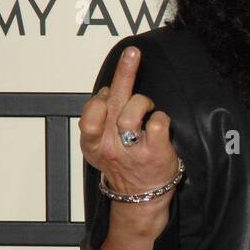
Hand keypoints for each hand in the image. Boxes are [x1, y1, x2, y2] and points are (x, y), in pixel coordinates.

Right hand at [79, 46, 179, 196]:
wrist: (141, 196)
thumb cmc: (123, 164)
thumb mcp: (102, 145)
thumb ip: (102, 118)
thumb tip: (109, 89)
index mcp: (93, 144)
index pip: (88, 116)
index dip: (99, 100)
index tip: (108, 93)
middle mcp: (110, 146)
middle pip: (111, 103)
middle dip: (124, 72)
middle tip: (133, 52)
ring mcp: (133, 150)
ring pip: (133, 110)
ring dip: (143, 103)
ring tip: (146, 111)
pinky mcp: (156, 152)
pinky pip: (157, 122)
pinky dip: (160, 117)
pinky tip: (159, 125)